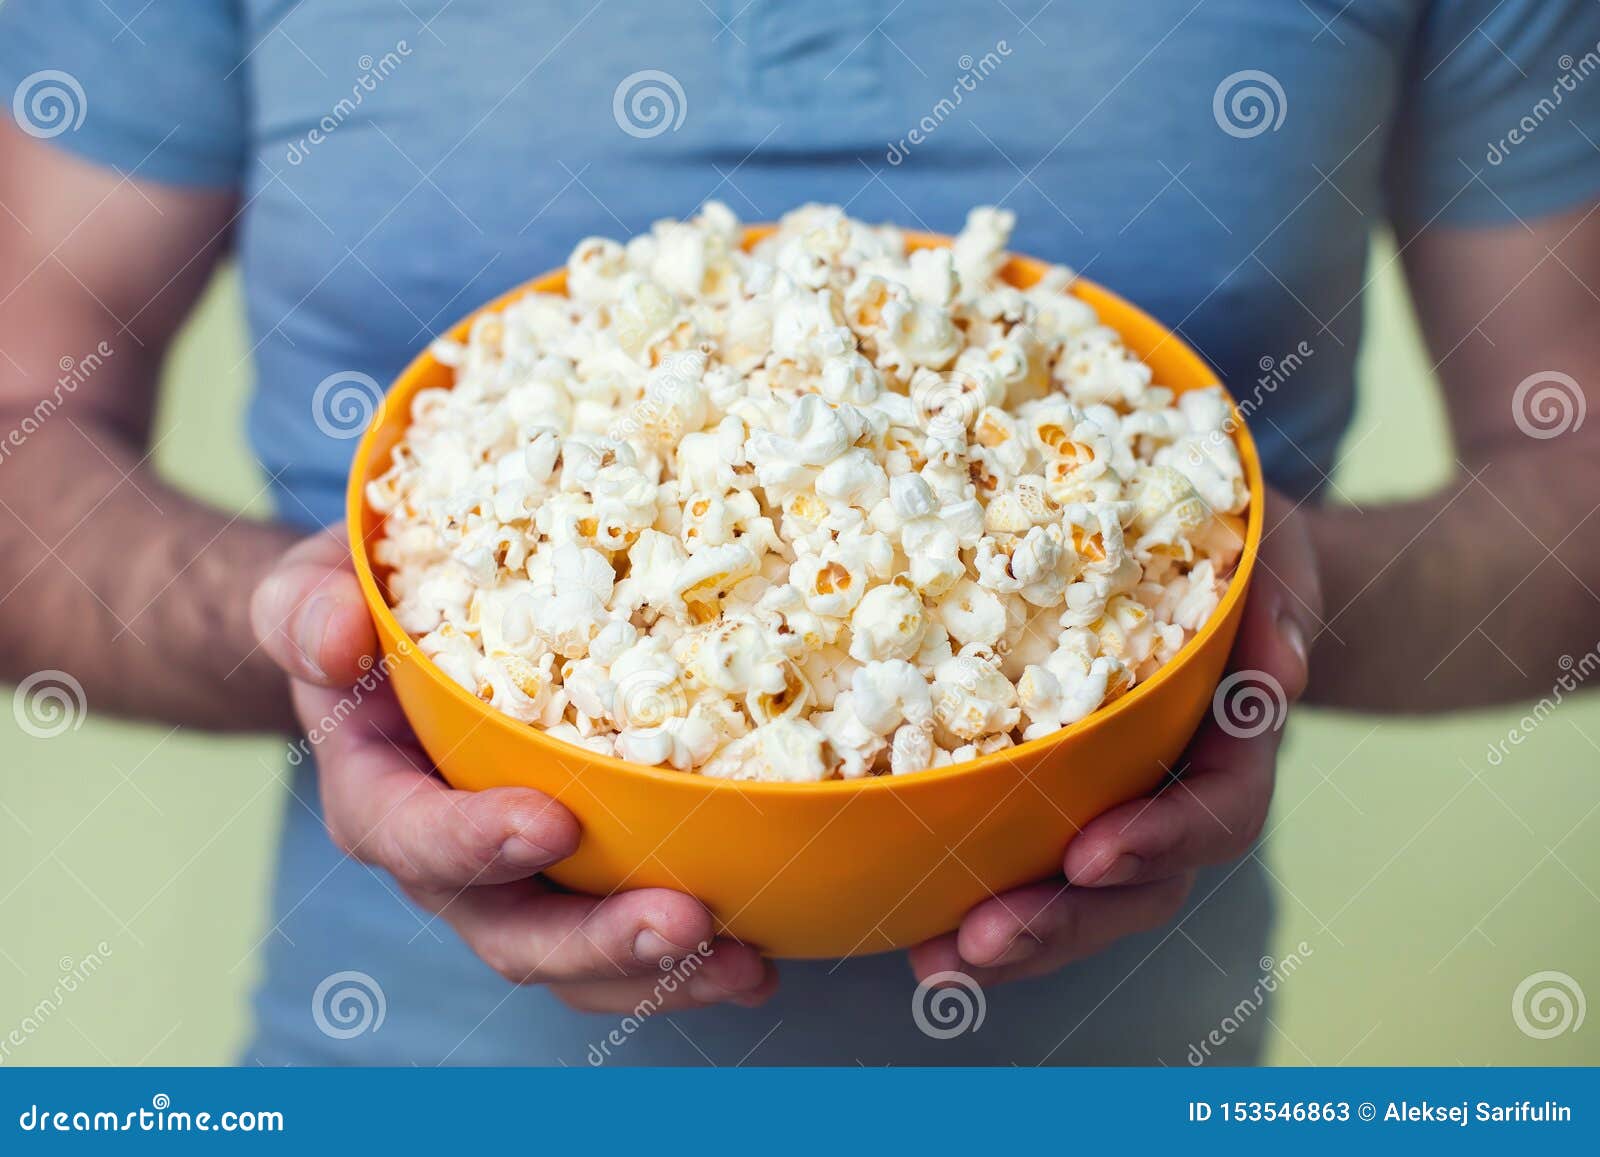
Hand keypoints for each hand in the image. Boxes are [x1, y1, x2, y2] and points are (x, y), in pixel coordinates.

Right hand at [249, 529, 776, 1011]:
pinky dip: (695, 954)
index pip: (410, 836)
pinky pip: (628, 926)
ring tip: (747, 965)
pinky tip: (766, 952)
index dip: (474, 842)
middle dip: (597, 941)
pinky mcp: (582, 875)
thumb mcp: (311, 591)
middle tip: (685, 923)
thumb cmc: (362, 608)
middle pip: (512, 929)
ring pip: (582, 955)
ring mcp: (521, 879)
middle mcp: (448, 858)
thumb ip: (303, 610)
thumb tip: (338, 634)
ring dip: (664, 972)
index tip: (552, 823)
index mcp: (378, 793)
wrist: (398, 635)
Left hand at [910, 487, 1320, 985]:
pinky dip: (978, 904)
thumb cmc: (1238, 550)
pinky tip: (916, 930)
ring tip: (937, 963)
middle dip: (1062, 921)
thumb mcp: (1268, 553)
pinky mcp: (1064, 803)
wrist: (1212, 556)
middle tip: (985, 941)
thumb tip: (1279, 662)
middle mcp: (1179, 793)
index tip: (1092, 851)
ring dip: (1012, 941)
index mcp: (1233, 744)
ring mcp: (1122, 808)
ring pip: (1081, 900)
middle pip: (1138, 887)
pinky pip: (1030, 867)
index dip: (1160, 839)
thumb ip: (1277, 600)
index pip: (1217, 810)